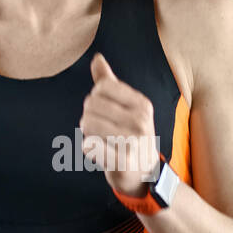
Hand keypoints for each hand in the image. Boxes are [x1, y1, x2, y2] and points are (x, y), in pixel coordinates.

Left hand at [79, 53, 160, 195]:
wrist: (145, 173)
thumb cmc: (131, 135)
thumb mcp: (128, 107)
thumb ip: (110, 83)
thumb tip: (97, 58)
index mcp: (142, 104)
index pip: (101, 87)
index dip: (95, 98)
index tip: (104, 111)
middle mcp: (140, 121)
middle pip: (90, 105)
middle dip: (88, 116)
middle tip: (100, 129)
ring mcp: (132, 142)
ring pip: (87, 124)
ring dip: (87, 133)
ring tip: (100, 140)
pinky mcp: (122, 162)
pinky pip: (89, 146)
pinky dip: (88, 149)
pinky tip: (100, 152)